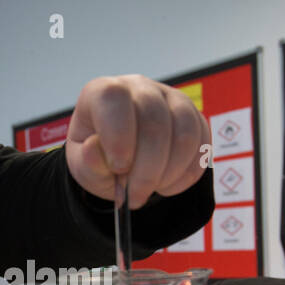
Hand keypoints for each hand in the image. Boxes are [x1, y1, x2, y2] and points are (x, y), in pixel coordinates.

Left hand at [65, 75, 209, 208]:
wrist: (121, 158)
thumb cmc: (98, 156)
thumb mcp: (82, 164)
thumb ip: (87, 161)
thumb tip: (94, 150)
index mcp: (103, 92)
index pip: (114, 97)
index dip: (119, 135)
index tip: (119, 168)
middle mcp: (140, 88)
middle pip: (154, 121)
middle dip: (147, 169)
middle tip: (135, 196)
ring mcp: (172, 100)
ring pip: (184, 134)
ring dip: (169, 173)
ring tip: (151, 190)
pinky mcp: (195, 118)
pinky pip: (202, 147)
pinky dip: (186, 175)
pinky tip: (166, 185)